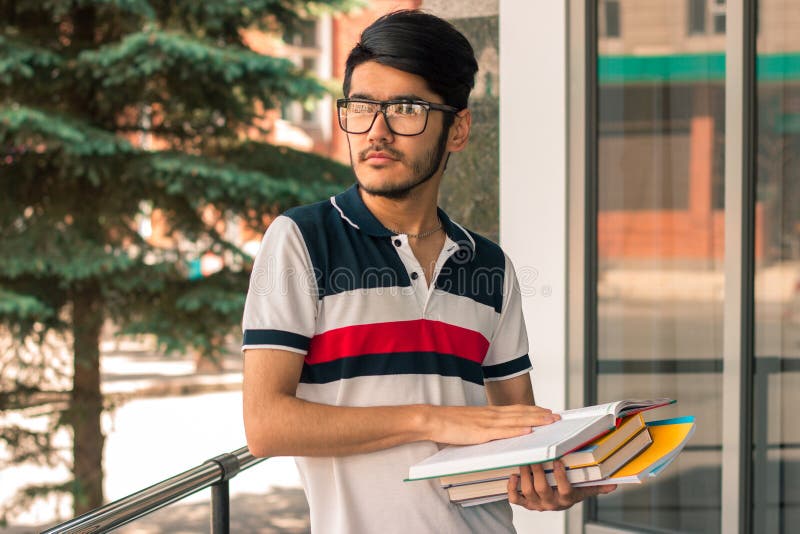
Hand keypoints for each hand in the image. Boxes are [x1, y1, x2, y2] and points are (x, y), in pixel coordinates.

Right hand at [426, 404, 560, 444]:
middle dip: (541, 415)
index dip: (533, 410)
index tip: (547, 411)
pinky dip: (517, 430)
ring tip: (550, 421)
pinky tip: (528, 431)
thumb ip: (485, 426)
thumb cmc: (449, 423)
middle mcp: (492, 414)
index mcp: (490, 413)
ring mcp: (487, 423)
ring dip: (535, 420)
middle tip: (557, 416)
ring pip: (516, 420)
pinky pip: (502, 431)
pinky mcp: (481, 432)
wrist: (433, 419)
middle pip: (521, 413)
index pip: (517, 409)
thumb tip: (496, 432)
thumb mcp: (472, 422)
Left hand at [507, 460, 616, 510]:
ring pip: (528, 491)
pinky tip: (513, 476)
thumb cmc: (570, 491)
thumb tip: (614, 485)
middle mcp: (550, 503)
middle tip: (534, 455)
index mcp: (566, 498)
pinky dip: (511, 488)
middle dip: (537, 471)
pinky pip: (515, 499)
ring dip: (525, 475)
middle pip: (542, 488)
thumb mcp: (584, 489)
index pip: (565, 489)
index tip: (558, 460)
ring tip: (524, 460)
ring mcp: (536, 504)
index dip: (560, 476)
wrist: (557, 503)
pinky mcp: (525, 503)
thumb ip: (597, 485)